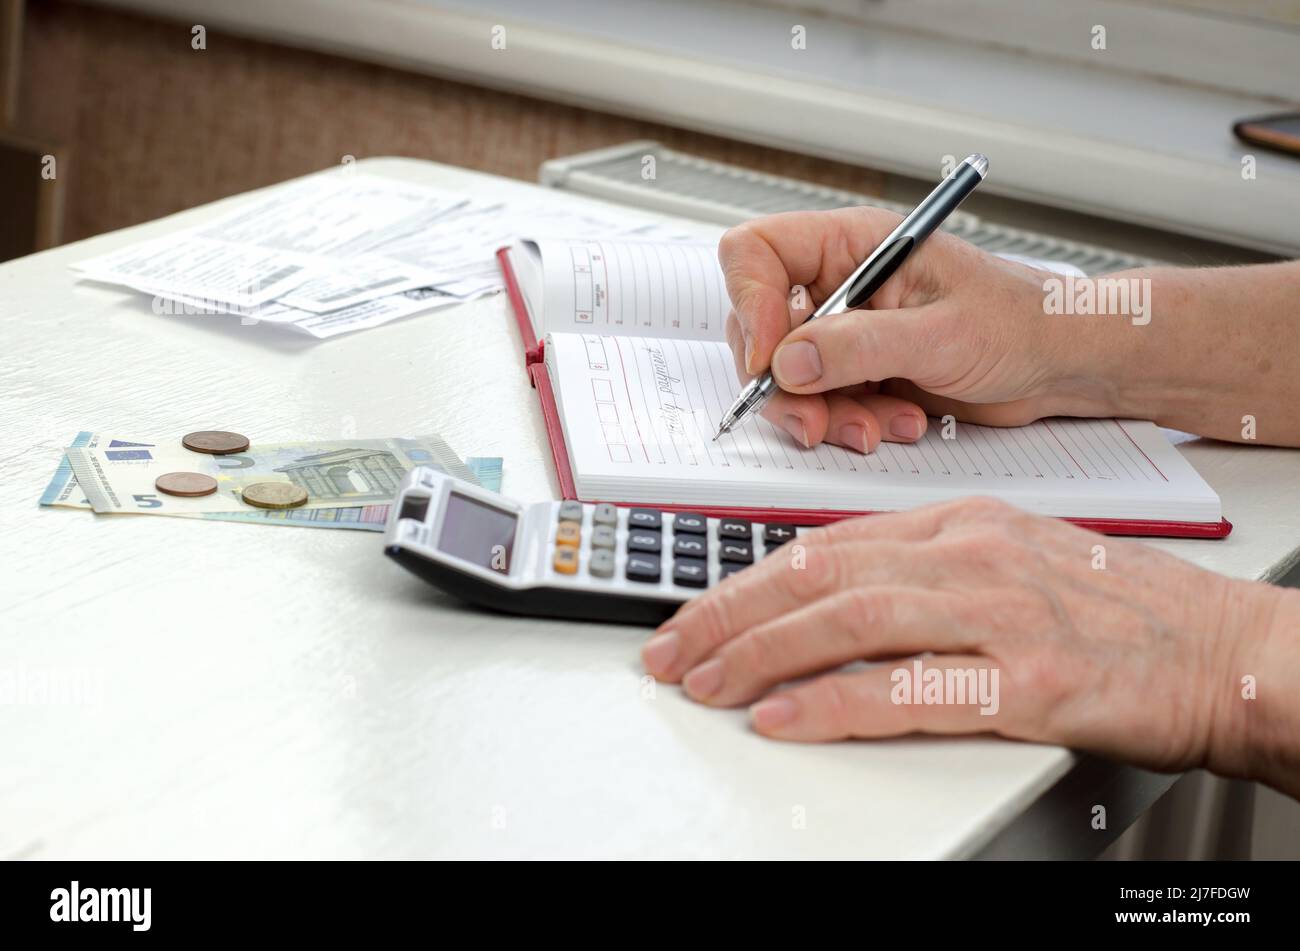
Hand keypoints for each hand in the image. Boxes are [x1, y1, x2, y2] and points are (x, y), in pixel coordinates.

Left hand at [642, 498, 1290, 785]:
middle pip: (817, 572)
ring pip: (848, 617)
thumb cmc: (1118, 611)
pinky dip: (835, 701)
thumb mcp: (1009, 558)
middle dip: (728, 613)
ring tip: (704, 681)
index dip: (747, 580)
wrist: (1224, 649)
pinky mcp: (1030, 678)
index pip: (823, 542)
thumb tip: (830, 591)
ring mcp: (1000, 612)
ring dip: (761, 652)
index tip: (696, 612)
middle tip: (669, 649)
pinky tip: (784, 716)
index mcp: (958, 523)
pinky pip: (908, 688)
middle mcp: (969, 554)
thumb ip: (922, 569)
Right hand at [719, 208, 1115, 450]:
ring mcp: (846, 329)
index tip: (770, 360)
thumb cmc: (1021, 323)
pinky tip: (899, 423)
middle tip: (816, 418)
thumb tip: (787, 361)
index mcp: (854, 244)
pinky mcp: (858, 371)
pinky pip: (820, 402)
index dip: (751, 303)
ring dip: (823, 413)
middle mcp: (840, 282)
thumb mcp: (940, 335)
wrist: (1060, 364)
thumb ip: (858, 346)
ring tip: (877, 427)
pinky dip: (849, 423)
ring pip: (786, 374)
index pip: (757, 252)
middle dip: (785, 382)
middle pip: (762, 326)